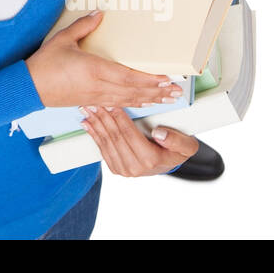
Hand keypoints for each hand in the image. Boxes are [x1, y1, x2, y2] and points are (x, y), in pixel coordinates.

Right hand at [25, 10, 183, 108]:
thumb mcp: (63, 39)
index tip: (166, 78)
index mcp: (93, 69)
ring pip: (129, 99)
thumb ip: (84, 26)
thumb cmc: (45, 64)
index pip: (128, 76)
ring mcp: (96, 96)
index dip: (149, 79)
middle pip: (134, 90)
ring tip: (167, 99)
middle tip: (176, 91)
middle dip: (157, 91)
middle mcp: (98, 86)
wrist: (30, 87)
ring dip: (150, 99)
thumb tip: (100, 14)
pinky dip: (135, 103)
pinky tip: (144, 102)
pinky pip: (119, 104)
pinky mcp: (92, 101)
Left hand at [80, 105, 198, 176]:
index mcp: (150, 160)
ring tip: (87, 109)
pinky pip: (102, 149)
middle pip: (115, 137)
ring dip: (95, 124)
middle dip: (104, 118)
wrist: (169, 163)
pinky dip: (93, 134)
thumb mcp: (186, 145)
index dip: (119, 118)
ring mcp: (124, 169)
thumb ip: (176, 139)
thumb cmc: (177, 150)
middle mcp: (135, 168)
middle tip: (94, 102)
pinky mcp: (116, 168)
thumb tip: (160, 133)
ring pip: (106, 142)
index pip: (130, 134)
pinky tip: (87, 123)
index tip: (112, 103)